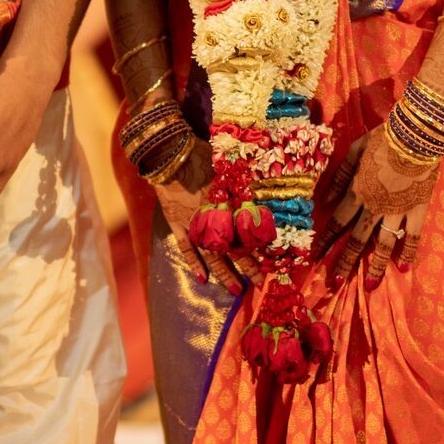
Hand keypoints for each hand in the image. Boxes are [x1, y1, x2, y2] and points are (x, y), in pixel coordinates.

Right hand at [153, 136, 260, 294]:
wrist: (170, 153)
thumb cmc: (201, 155)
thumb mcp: (228, 169)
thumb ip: (242, 187)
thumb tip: (259, 197)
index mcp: (230, 204)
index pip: (250, 233)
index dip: (261, 248)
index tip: (273, 261)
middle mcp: (216, 218)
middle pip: (236, 248)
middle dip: (249, 267)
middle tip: (260, 284)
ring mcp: (195, 223)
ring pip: (213, 254)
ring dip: (225, 273)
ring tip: (237, 290)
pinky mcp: (177, 223)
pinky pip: (186, 247)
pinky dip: (193, 263)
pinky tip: (202, 279)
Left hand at [319, 125, 438, 285]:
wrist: (416, 136)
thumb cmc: (383, 139)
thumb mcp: (354, 151)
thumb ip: (340, 177)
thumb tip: (325, 200)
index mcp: (357, 193)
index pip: (337, 222)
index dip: (326, 240)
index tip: (316, 256)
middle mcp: (374, 208)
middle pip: (356, 240)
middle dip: (344, 263)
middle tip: (335, 283)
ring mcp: (397, 211)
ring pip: (383, 245)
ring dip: (375, 266)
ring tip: (369, 285)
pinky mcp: (417, 210)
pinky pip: (412, 236)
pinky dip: (408, 252)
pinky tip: (404, 268)